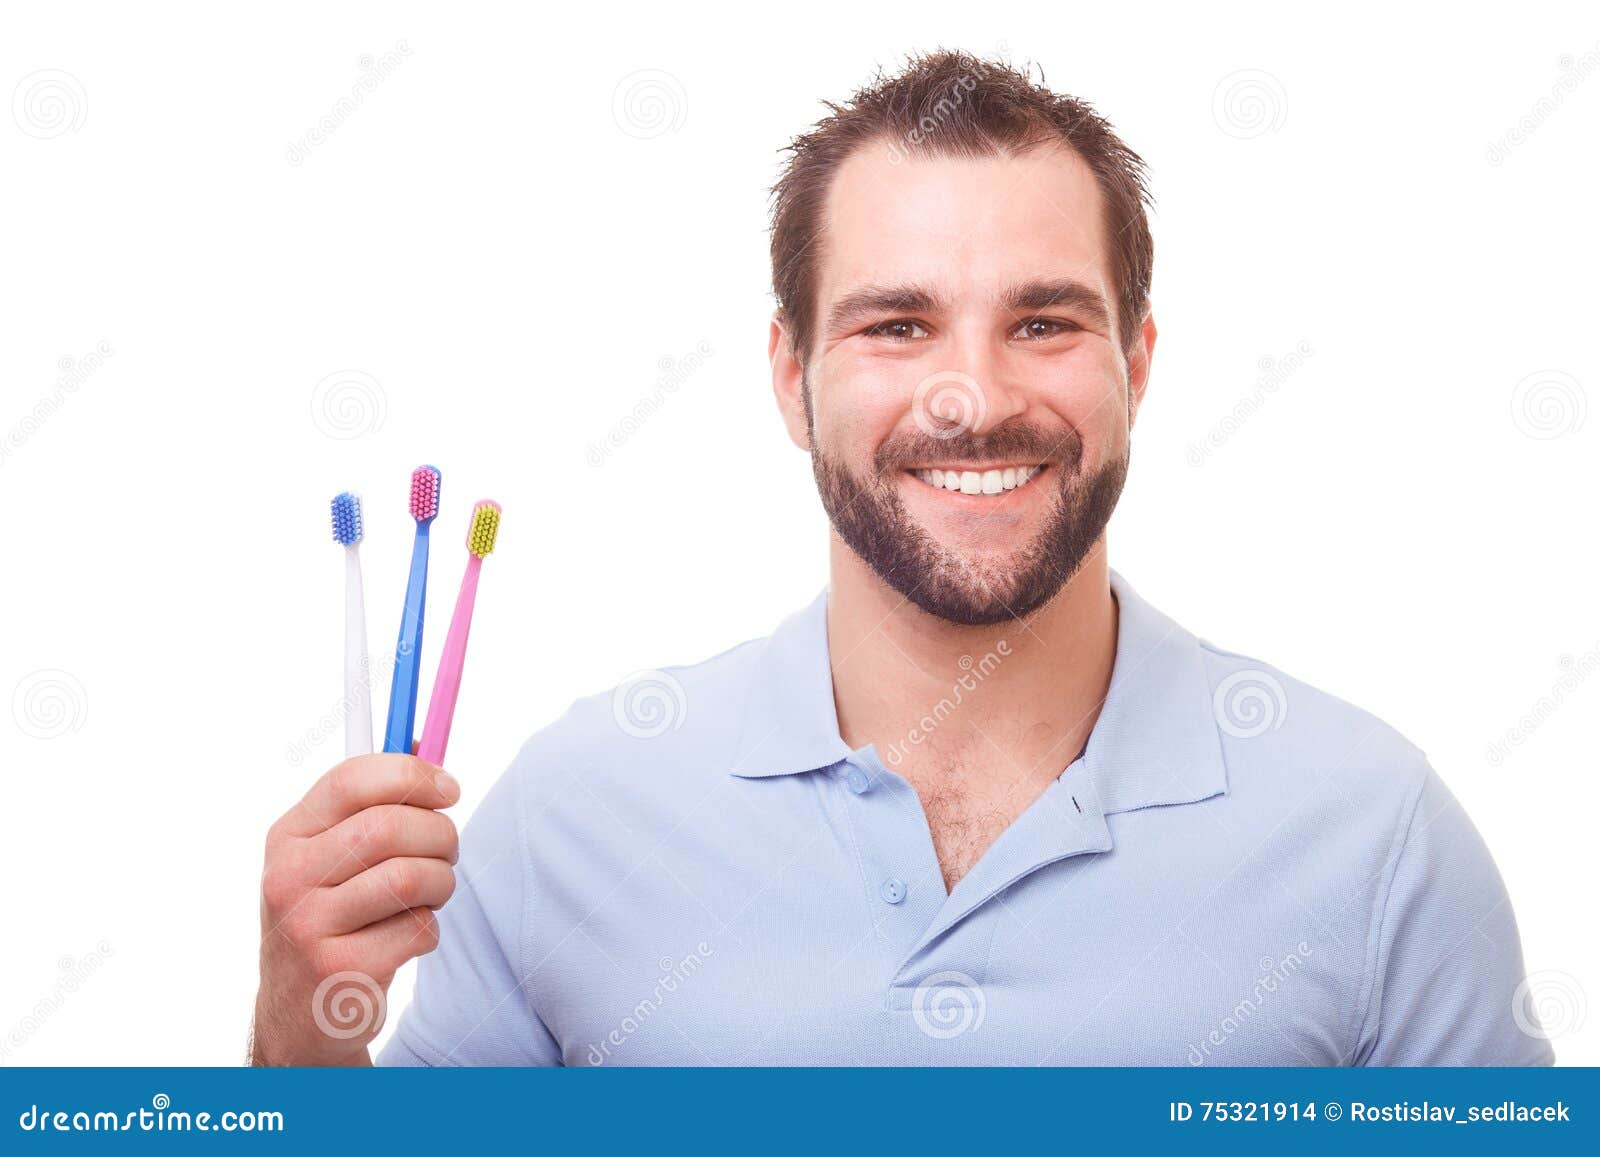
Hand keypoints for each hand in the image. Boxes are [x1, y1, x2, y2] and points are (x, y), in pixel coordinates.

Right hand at [251, 754, 459, 1064]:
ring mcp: (308, 926)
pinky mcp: (339, 968)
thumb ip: (371, 802)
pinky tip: (408, 936)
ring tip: (432, 894)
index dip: (412, 775)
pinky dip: (429, 928)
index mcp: (288, 837)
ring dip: (441, 883)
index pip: (350, 781)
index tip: (450, 789)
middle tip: (446, 852)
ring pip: (409, 877)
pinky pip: (417, 928)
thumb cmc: (332, 917)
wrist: (299, 1012)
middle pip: (388, 827)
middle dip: (439, 835)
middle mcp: (289, 877)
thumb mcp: (329, 855)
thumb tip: (423, 743)